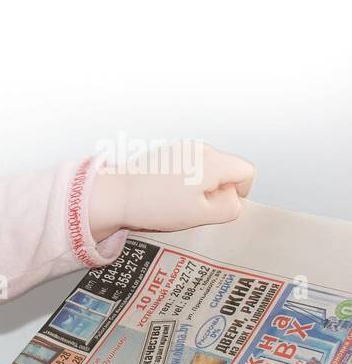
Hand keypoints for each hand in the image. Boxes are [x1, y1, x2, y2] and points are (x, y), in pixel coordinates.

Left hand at [89, 143, 256, 237]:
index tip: (221, 206)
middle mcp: (199, 149)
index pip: (247, 172)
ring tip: (177, 202)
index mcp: (213, 161)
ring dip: (200, 186)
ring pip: (206, 168)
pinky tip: (165, 195)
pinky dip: (184, 181)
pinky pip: (187, 167)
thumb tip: (234, 200)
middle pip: (226, 168)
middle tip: (195, 208)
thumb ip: (229, 208)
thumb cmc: (154, 205)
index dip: (240, 193)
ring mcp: (181, 148)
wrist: (116, 195)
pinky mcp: (165, 153)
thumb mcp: (202, 215)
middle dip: (218, 189)